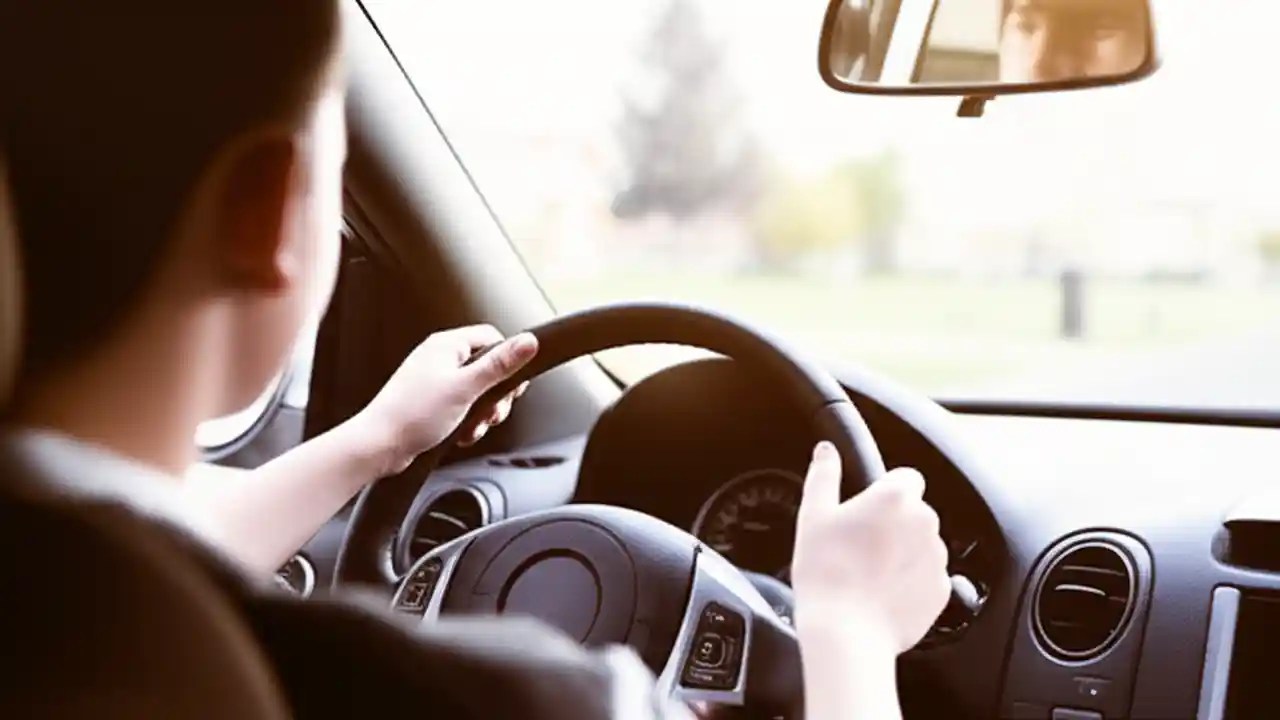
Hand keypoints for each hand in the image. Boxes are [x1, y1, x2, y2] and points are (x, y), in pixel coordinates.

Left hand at [354, 325, 538, 475]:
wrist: (379, 445)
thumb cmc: (413, 414)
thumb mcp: (466, 388)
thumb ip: (500, 365)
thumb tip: (529, 342)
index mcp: (447, 345)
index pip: (493, 339)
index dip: (508, 362)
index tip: (512, 385)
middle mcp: (440, 358)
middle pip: (488, 368)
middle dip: (495, 396)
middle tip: (492, 412)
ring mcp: (435, 380)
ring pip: (477, 391)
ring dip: (482, 413)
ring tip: (473, 426)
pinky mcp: (431, 402)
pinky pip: (462, 406)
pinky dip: (466, 421)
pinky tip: (460, 433)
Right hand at [790, 442, 949, 655]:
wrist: (846, 632)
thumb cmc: (826, 573)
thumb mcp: (814, 516)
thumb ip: (824, 476)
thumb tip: (826, 452)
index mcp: (895, 497)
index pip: (905, 477)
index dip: (885, 492)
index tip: (866, 511)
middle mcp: (924, 522)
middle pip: (914, 512)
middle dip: (894, 524)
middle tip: (860, 545)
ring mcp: (936, 558)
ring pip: (922, 544)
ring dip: (904, 552)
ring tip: (870, 573)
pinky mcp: (941, 590)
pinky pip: (927, 576)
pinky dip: (910, 581)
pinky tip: (882, 593)